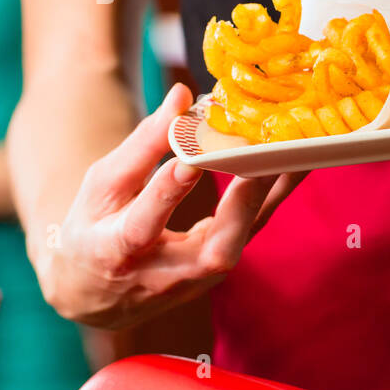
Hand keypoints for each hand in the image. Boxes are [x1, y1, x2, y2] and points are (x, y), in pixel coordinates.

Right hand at [37, 84, 299, 328]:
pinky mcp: (219, 268)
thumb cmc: (95, 229)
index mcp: (114, 251)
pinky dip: (273, 197)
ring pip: (239, 245)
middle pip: (211, 254)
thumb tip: (182, 94)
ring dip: (266, 200)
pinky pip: (250, 231)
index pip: (142, 227)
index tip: (187, 161)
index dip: (166, 196)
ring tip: (289, 154)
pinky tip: (294, 164)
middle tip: (262, 162)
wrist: (97, 295)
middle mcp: (162, 274)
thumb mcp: (102, 186)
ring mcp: (197, 278)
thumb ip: (142, 144)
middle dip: (240, 210)